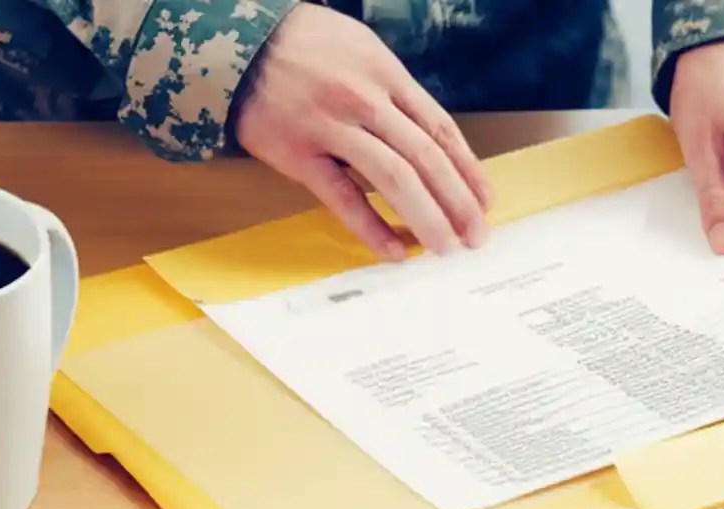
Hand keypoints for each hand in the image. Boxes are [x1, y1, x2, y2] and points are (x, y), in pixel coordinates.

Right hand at [232, 4, 491, 259]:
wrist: (237, 42)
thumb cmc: (305, 47)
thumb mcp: (361, 51)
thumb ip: (394, 93)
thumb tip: (431, 140)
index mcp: (386, 76)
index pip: (440, 131)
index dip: (468, 170)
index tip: (485, 202)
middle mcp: (366, 101)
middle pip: (426, 158)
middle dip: (457, 202)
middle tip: (475, 236)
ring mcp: (332, 127)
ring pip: (395, 179)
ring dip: (427, 218)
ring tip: (445, 247)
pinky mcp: (298, 154)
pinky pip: (343, 198)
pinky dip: (372, 228)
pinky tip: (395, 251)